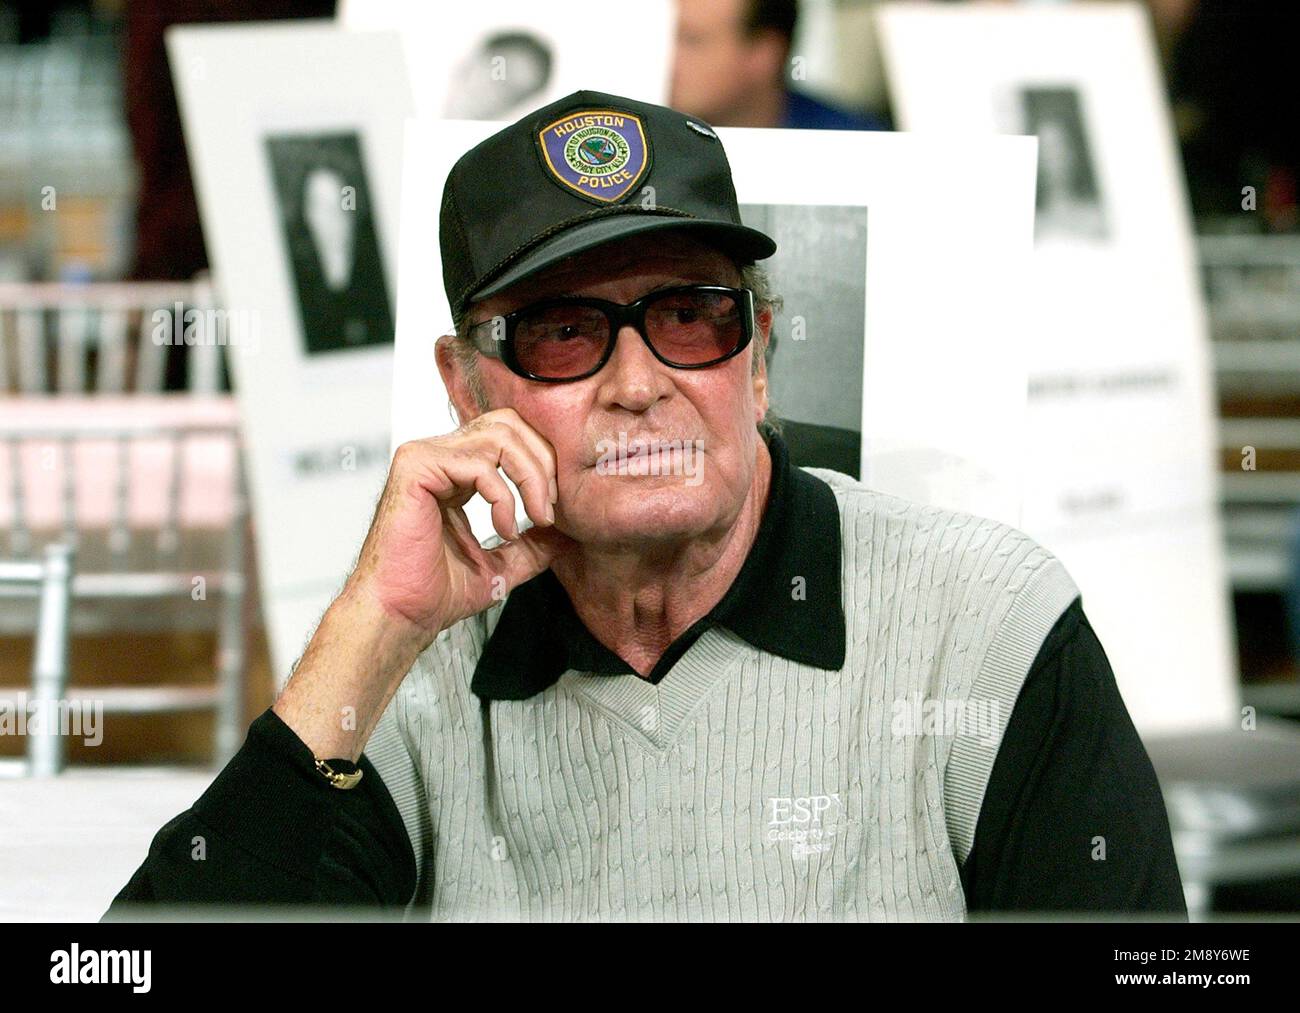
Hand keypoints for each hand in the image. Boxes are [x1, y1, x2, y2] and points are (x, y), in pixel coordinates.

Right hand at [345, 408, 575, 646]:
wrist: (400, 614)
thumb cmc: (436, 593)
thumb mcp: (501, 565)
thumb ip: (533, 544)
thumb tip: (568, 532)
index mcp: (455, 471)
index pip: (510, 436)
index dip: (542, 463)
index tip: (554, 510)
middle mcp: (439, 456)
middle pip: (509, 423)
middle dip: (543, 463)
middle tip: (550, 510)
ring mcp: (424, 456)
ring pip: (501, 437)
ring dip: (531, 479)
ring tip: (537, 519)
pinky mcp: (416, 467)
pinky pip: (480, 464)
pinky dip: (505, 498)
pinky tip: (504, 530)